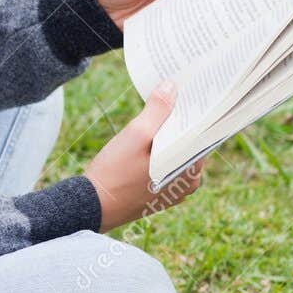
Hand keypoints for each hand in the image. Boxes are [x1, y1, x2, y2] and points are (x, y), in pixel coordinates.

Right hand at [84, 81, 205, 231]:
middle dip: (179, 121)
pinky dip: (160, 150)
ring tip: (156, 114)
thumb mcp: (135, 134)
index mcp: (191, 170)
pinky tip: (147, 138)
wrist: (91, 206)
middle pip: (189, 142)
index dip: (192, 110)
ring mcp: (176, 190)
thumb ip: (157, 110)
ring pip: (177, 153)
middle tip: (169, 94)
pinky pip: (167, 165)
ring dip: (168, 135)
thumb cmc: (114, 173)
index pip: (200, 132)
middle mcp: (189, 182)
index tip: (186, 90)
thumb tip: (171, 87)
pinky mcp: (161, 194)